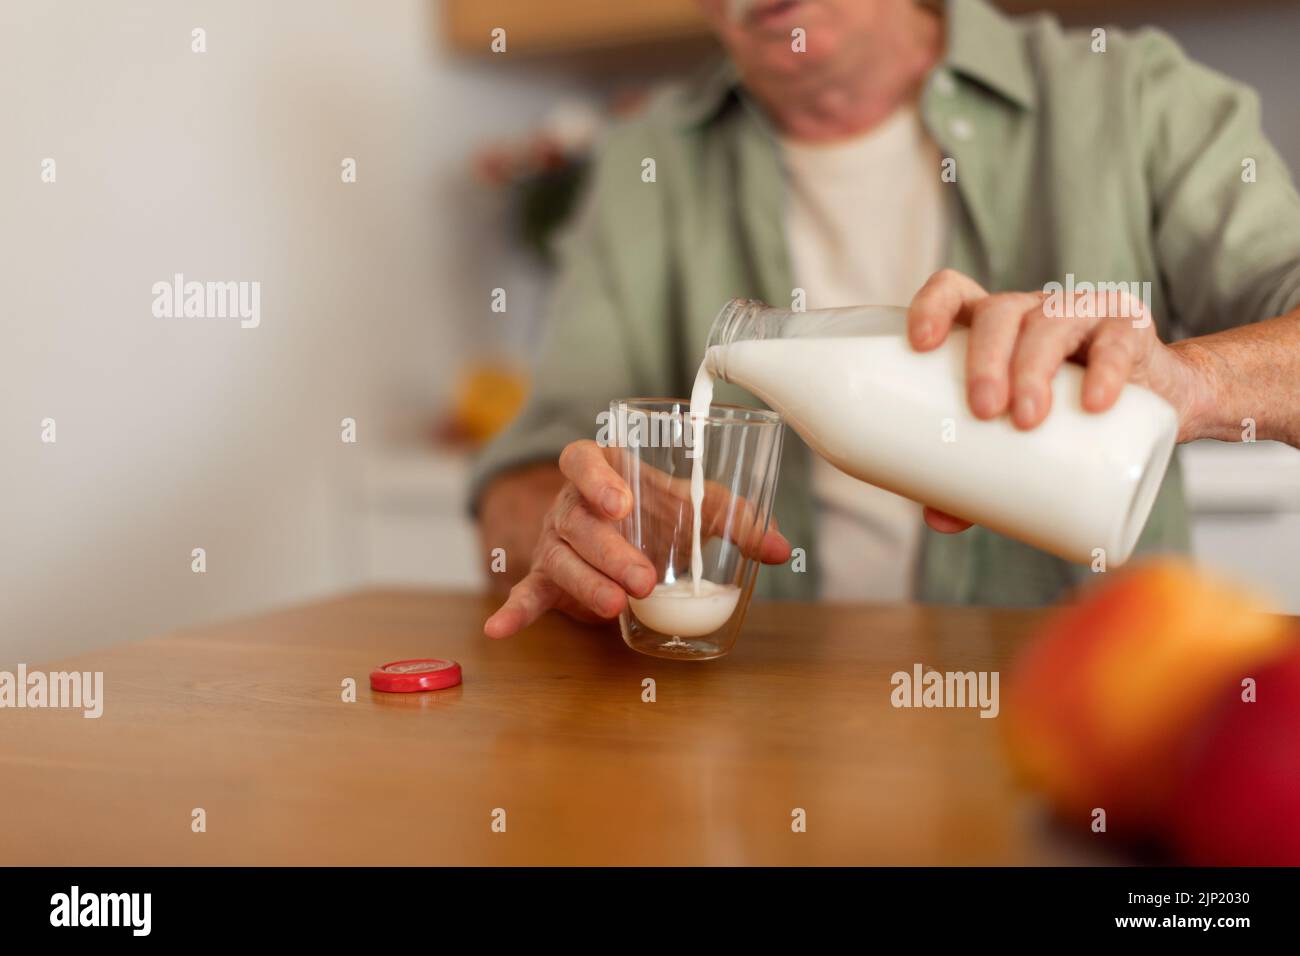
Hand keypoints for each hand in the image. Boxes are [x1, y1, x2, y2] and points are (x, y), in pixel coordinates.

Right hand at [483, 440, 791, 638]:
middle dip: (610, 553)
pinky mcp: (547, 575)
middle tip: (644, 578)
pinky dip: (515, 611)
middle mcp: (570, 503)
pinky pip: (528, 591)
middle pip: (578, 522)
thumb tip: (779, 548)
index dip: (595, 479)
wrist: (613, 521)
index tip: (620, 503)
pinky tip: (500, 630)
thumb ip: (734, 518)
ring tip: (613, 607)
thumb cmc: (653, 507)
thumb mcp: (691, 504)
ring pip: (559, 558)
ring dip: (585, 583)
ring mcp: (555, 540)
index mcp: (601, 470)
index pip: (581, 459)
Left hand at [906, 269, 1210, 533]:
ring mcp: (1083, 315)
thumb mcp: (1018, 439)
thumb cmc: (1064, 418)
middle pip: (1000, 312)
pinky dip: (1107, 372)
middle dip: (985, 359)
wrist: (1153, 410)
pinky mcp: (1130, 333)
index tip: (920, 345)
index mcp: (993, 327)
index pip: (956, 292)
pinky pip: (1118, 343)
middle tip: (982, 411)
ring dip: (1034, 368)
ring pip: (1051, 322)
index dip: (932, 306)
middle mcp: (1033, 311)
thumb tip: (937, 519)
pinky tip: (1094, 402)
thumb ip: (975, 475)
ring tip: (1026, 420)